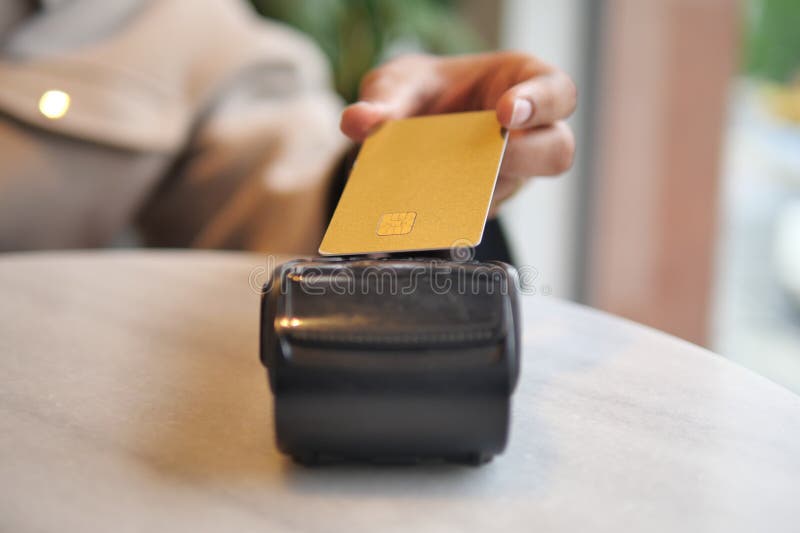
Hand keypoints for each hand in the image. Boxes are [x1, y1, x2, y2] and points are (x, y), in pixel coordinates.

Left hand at [340, 52, 576, 214]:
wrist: (408, 124)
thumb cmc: (421, 91)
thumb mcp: (400, 82)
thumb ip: (384, 96)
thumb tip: (358, 122)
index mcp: (523, 84)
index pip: (557, 93)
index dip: (541, 104)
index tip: (507, 113)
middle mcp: (527, 134)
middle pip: (556, 152)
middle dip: (525, 158)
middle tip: (489, 160)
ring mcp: (509, 174)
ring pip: (513, 189)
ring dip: (476, 191)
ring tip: (434, 190)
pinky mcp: (482, 203)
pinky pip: (476, 214)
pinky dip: (447, 213)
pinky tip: (414, 211)